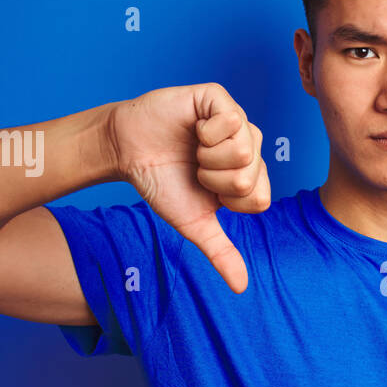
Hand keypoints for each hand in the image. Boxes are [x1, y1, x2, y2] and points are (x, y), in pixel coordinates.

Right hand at [107, 82, 269, 292]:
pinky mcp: (218, 98)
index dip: (227, 201)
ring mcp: (236, 120)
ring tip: (194, 149)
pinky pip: (232, 119)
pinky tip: (194, 130)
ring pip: (244, 149)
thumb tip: (241, 288)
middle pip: (250, 176)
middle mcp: (249, 146)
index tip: (206, 190)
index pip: (260, 199)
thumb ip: (221, 252)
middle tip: (196, 168)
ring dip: (208, 157)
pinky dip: (206, 133)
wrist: (127, 154)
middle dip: (213, 180)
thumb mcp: (194, 223)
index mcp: (249, 174)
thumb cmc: (162, 184)